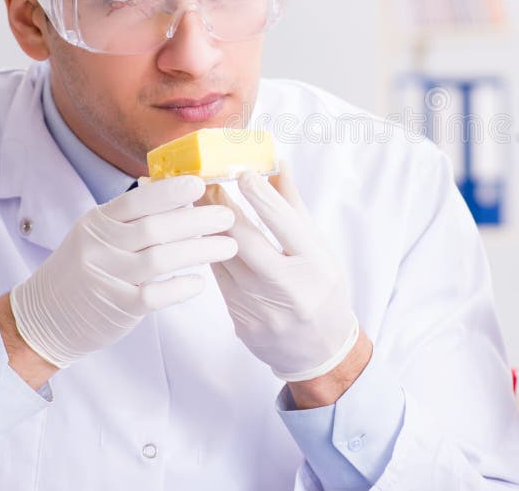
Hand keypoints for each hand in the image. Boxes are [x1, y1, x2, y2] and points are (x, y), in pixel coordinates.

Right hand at [10, 176, 236, 367]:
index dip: (170, 191)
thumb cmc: (86, 268)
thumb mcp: (99, 234)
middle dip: (197, 220)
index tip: (201, 184)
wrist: (44, 316)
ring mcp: (106, 278)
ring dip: (200, 251)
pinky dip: (179, 287)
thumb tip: (184, 192)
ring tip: (229, 246)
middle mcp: (99, 247)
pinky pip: (153, 296)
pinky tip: (200, 282)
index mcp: (98, 222)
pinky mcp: (114, 308)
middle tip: (228, 217)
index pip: (137, 200)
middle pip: (155, 228)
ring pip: (160, 260)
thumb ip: (133, 217)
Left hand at [202, 162, 358, 381]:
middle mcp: (289, 289)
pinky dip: (211, 254)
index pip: (285, 224)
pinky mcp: (241, 322)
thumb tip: (277, 166)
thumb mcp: (320, 249)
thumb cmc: (323, 291)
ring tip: (195, 202)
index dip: (261, 196)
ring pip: (225, 259)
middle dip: (222, 207)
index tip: (242, 172)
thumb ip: (295, 208)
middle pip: (246, 240)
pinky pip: (220, 280)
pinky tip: (201, 237)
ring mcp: (262, 309)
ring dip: (208, 228)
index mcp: (315, 266)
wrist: (319, 351)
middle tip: (205, 181)